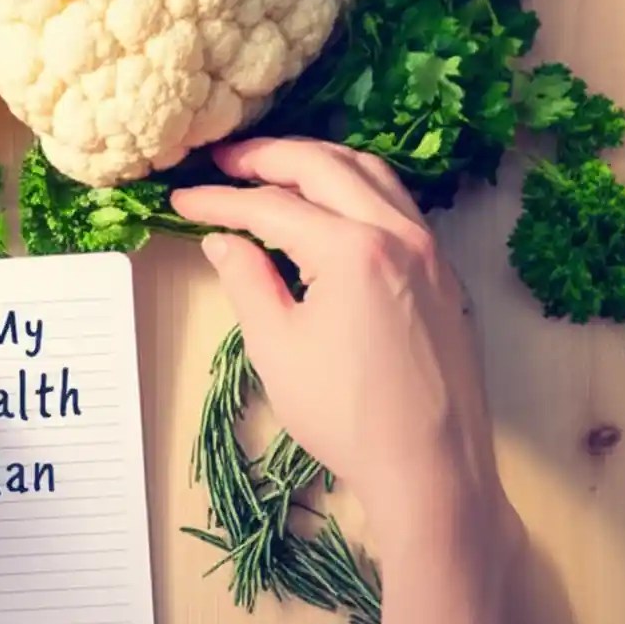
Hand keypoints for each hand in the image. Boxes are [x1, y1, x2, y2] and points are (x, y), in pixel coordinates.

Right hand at [171, 138, 495, 511]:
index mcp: (352, 250)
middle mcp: (398, 233)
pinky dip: (354, 187)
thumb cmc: (346, 415)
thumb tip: (222, 240)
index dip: (219, 199)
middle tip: (223, 161)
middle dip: (266, 156)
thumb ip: (246, 280)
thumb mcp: (277, 347)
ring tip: (273, 169)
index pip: (271, 205)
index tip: (183, 198)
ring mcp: (428, 249)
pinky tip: (330, 206)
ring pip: (369, 173)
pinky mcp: (441, 271)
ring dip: (316, 162)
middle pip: (323, 166)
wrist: (429, 466)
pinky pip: (396, 203)